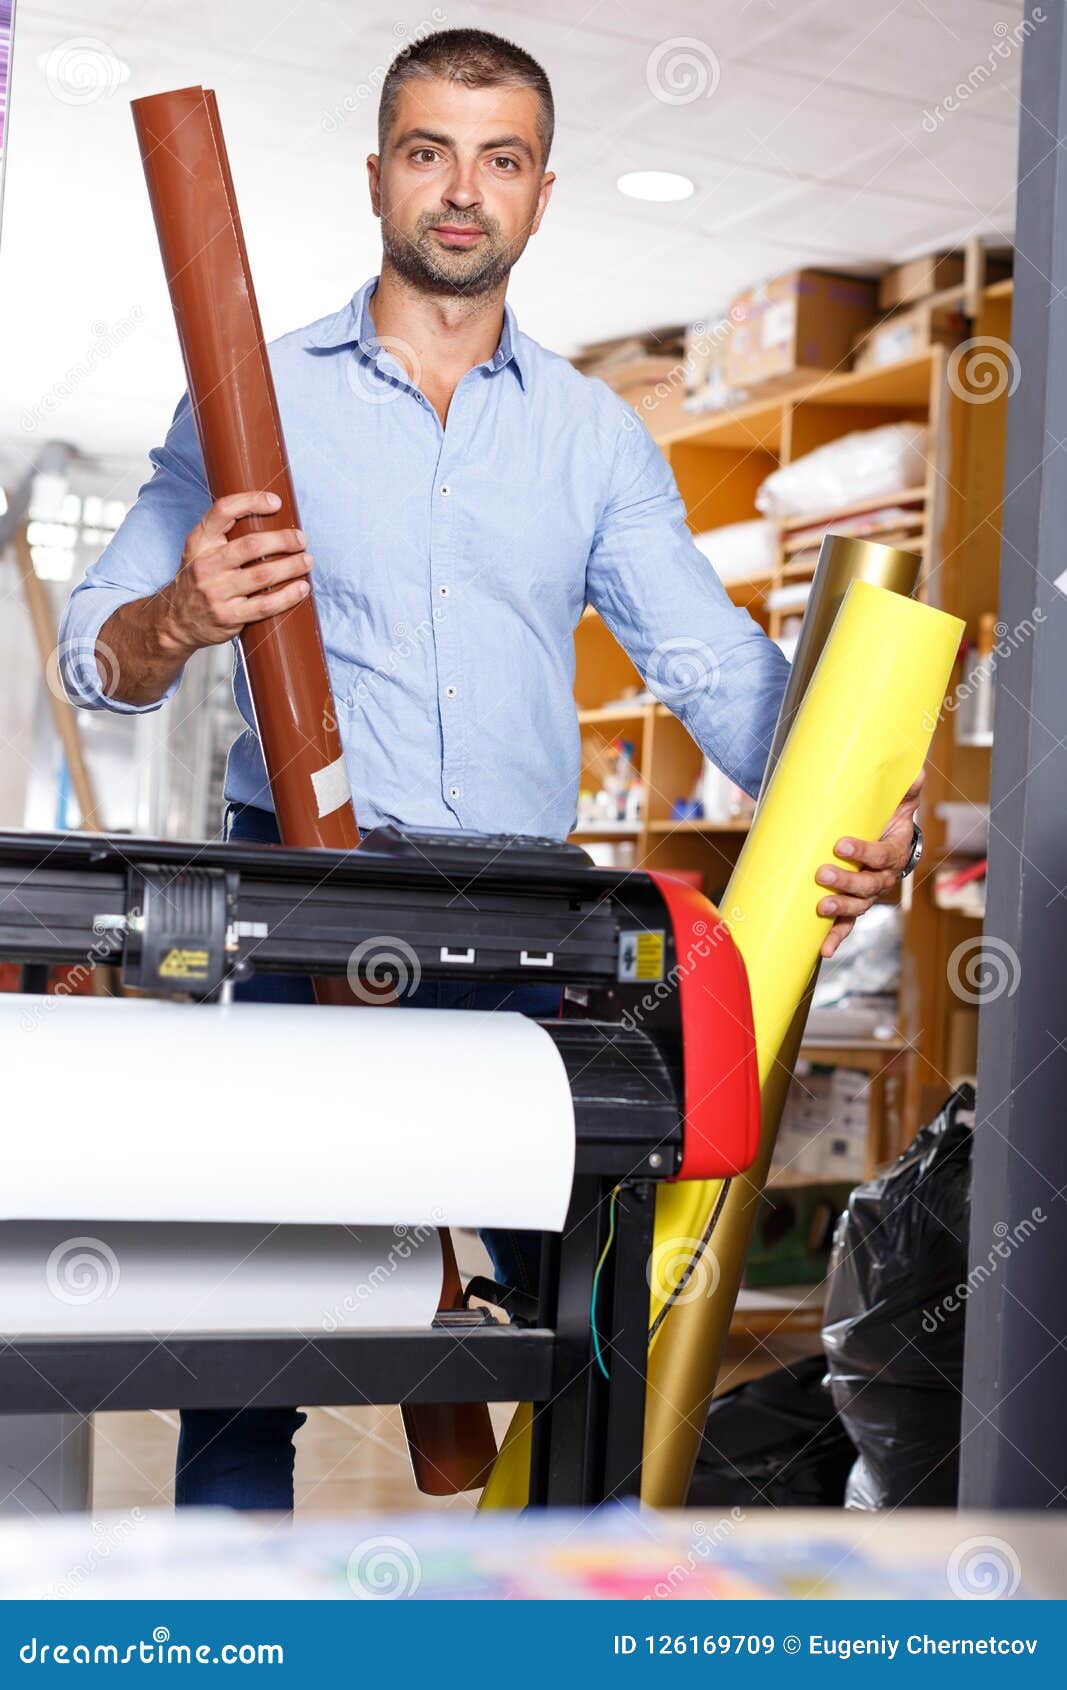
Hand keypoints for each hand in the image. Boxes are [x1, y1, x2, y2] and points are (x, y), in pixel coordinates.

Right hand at [159, 490, 312, 656]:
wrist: (175, 621)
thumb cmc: (198, 580)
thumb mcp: (200, 551)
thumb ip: (225, 535)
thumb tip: (270, 517)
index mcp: (199, 542)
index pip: (223, 511)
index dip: (251, 502)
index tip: (276, 502)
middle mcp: (205, 565)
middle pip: (251, 545)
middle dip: (283, 540)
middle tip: (301, 539)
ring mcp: (216, 592)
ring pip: (262, 575)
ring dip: (291, 566)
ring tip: (307, 561)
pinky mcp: (228, 616)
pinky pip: (264, 605)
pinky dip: (288, 596)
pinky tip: (301, 588)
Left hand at [815, 769, 924, 958]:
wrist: (887, 840)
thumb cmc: (888, 819)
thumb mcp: (898, 802)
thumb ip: (905, 789)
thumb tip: (917, 773)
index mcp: (893, 852)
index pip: (882, 856)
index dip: (864, 852)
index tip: (841, 845)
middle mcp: (883, 878)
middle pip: (869, 885)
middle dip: (846, 881)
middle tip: (822, 873)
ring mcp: (867, 894)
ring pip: (858, 906)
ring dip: (840, 909)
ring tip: (820, 906)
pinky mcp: (853, 905)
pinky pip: (847, 924)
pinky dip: (836, 937)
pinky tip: (823, 949)